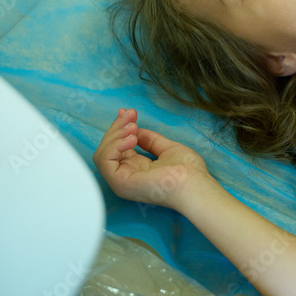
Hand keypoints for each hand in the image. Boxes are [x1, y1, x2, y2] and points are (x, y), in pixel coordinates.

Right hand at [92, 108, 211, 211]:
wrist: (193, 183)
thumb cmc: (188, 170)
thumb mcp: (167, 149)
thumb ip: (151, 141)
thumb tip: (138, 131)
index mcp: (136, 169)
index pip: (118, 147)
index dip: (120, 128)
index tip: (128, 112)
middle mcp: (126, 175)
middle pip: (107, 148)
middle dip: (117, 127)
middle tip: (130, 114)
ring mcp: (120, 181)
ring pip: (102, 153)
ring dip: (115, 134)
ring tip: (133, 127)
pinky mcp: (119, 182)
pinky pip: (104, 160)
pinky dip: (114, 145)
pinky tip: (131, 138)